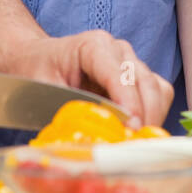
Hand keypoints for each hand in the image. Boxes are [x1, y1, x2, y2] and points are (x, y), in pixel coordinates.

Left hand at [0, 30, 173, 130]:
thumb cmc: (35, 70)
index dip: (130, 104)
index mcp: (94, 46)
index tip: (132, 129)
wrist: (34, 59)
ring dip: (152, 118)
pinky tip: (136, 135)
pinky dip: (152, 116)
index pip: (122, 75)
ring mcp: (130, 63)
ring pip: (158, 89)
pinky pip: (157, 95)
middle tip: (134, 146)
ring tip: (136, 144)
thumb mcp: (42, 89)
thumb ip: (68, 108)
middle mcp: (118, 50)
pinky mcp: (135, 78)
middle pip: (146, 83)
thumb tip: (92, 137)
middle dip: (145, 116)